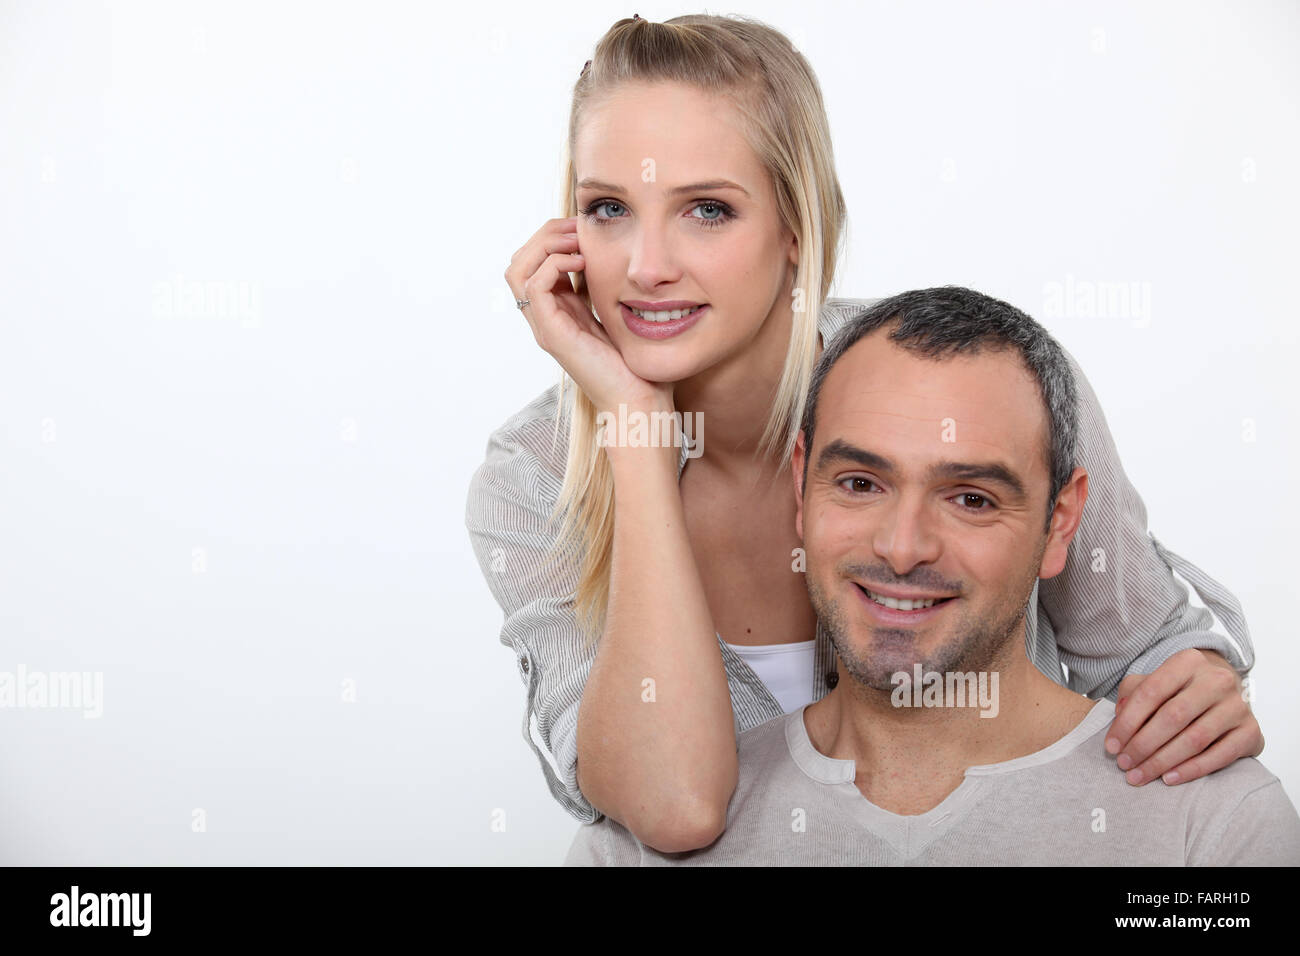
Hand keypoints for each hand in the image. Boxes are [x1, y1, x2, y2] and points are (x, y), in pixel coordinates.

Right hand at [504, 217, 672, 413]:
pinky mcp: (552, 334)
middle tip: (578, 227)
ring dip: (546, 245)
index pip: (533, 261)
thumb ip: (607, 286)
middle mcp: (546, 318)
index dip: (553, 236)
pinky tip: (583, 262)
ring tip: (578, 242)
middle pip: (519, 261)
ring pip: (517, 270)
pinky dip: (554, 264)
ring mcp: (545, 327)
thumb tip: (611, 251)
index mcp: (559, 310)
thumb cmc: (636, 362)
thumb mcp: (619, 312)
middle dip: (546, 234)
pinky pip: (534, 286)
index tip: (584, 227)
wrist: (639, 400)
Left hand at [1104, 648, 1262, 785]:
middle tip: (1124, 764)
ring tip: (1140, 775)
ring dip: (1162, 761)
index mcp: (1188, 661)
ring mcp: (1238, 706)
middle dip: (1143, 745)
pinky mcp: (1251, 731)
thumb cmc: (1179, 690)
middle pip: (1173, 717)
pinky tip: (1169, 778)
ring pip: (1195, 739)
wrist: (1224, 694)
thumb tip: (1120, 716)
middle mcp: (1217, 680)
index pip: (1151, 692)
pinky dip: (1192, 770)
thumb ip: (1132, 693)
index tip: (1111, 746)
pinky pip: (1220, 756)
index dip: (1127, 722)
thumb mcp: (1153, 682)